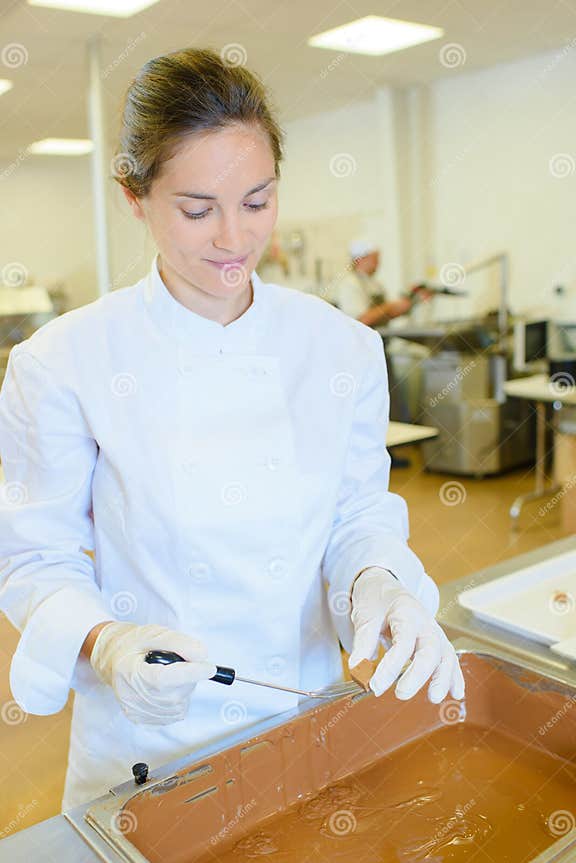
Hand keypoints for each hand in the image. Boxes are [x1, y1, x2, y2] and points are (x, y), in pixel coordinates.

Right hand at [89, 622, 216, 724]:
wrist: (111, 658)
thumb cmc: (132, 643)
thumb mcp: (153, 633)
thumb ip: (178, 642)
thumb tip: (202, 655)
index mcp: (128, 671)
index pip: (163, 679)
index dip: (189, 674)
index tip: (210, 668)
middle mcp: (129, 696)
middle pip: (173, 694)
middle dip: (189, 678)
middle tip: (182, 661)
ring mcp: (135, 711)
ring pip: (177, 705)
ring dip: (185, 688)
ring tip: (170, 672)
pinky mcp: (142, 719)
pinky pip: (174, 713)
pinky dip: (179, 699)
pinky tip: (168, 686)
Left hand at [349, 567, 464, 703]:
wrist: (384, 586)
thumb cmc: (375, 600)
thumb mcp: (364, 616)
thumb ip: (363, 643)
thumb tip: (357, 670)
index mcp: (405, 612)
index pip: (402, 643)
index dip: (390, 667)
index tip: (374, 686)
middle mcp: (425, 622)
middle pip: (430, 649)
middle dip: (419, 674)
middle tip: (401, 693)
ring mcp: (434, 631)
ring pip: (445, 655)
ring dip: (443, 677)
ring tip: (434, 698)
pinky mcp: (437, 641)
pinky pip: (450, 658)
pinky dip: (455, 676)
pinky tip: (456, 693)